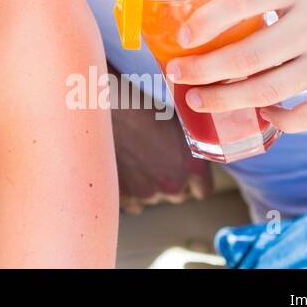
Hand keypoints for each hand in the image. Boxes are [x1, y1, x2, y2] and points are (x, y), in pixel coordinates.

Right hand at [110, 95, 211, 212]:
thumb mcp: (173, 121)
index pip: (203, 189)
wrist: (103, 108)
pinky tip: (119, 168)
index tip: (183, 172)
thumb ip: (187, 144)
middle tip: (153, 160)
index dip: (194, 181)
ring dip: (146, 184)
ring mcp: (145, 193)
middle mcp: (173, 185)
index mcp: (192, 166)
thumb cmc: (138, 105)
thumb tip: (188, 150)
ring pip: (151, 197)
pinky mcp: (121, 196)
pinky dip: (125, 189)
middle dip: (168, 180)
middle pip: (177, 194)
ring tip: (132, 160)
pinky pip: (129, 201)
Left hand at [168, 0, 306, 133]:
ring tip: (199, 98)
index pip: (244, 1)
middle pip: (249, 56)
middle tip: (177, 74)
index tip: (182, 36)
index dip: (207, 21)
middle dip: (203, 70)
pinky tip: (260, 110)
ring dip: (227, 99)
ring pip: (270, 91)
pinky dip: (279, 119)